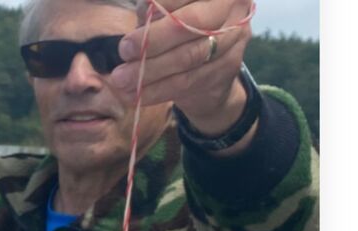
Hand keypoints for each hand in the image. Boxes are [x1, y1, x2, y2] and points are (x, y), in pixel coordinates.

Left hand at [111, 0, 253, 136]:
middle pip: (192, 23)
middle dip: (153, 42)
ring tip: (122, 82)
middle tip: (123, 55)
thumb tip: (136, 30)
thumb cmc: (180, 30)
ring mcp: (235, 37)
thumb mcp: (167, 14)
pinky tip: (136, 95)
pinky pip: (189, 80)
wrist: (210, 66)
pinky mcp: (229, 66)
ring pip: (189, 56)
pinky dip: (158, 90)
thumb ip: (154, 13)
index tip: (127, 40)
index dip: (156, 12)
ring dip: (151, 71)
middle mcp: (233, 7)